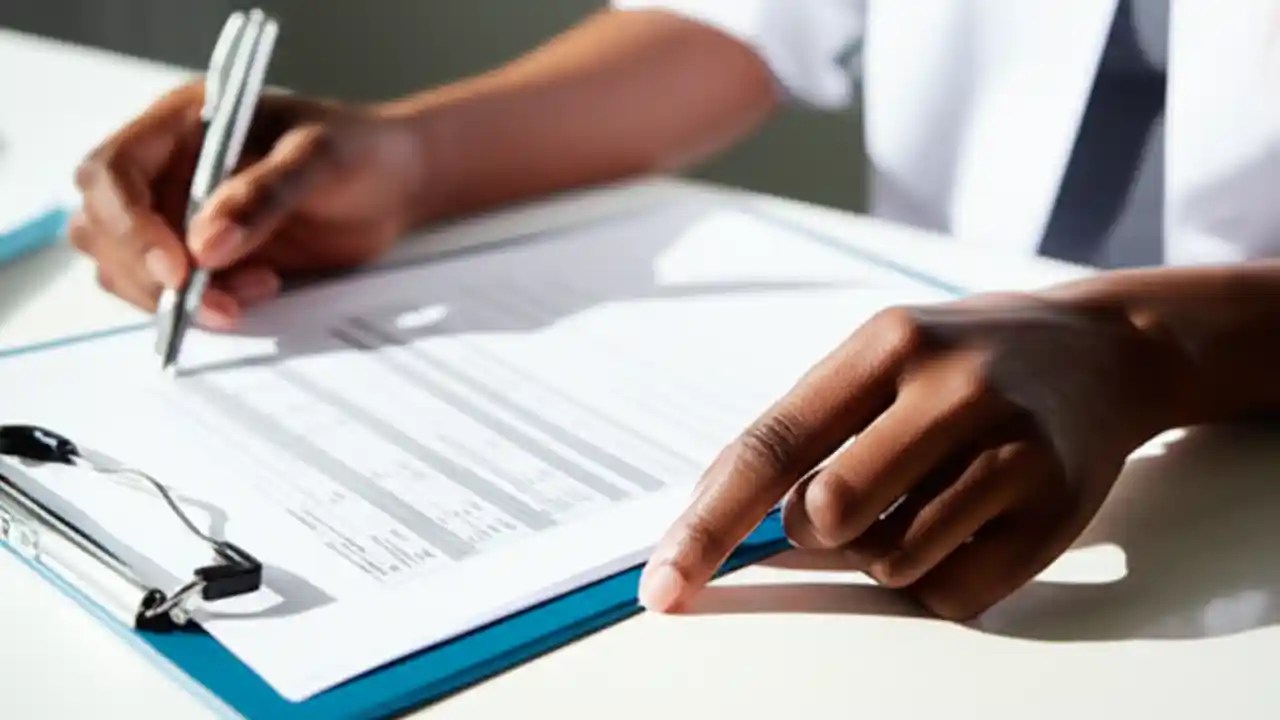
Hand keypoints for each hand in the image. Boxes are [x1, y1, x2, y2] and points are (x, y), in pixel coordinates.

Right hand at [70, 81, 425, 328]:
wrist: (394, 183)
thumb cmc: (359, 151)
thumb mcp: (318, 160)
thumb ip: (262, 197)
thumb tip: (203, 247)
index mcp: (179, 124)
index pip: (112, 171)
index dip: (130, 224)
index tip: (178, 268)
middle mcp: (166, 168)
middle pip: (104, 227)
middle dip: (153, 273)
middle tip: (220, 299)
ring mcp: (178, 215)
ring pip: (128, 267)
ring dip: (181, 295)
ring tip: (261, 285)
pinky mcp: (203, 256)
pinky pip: (172, 291)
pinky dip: (207, 304)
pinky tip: (266, 286)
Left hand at [639, 292, 1192, 618]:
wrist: (1105, 350)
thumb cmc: (963, 360)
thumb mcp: (878, 359)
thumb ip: (800, 430)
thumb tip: (710, 514)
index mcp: (886, 343)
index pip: (772, 445)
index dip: (707, 524)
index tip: (663, 585)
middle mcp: (952, 387)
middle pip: (829, 514)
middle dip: (818, 530)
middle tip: (851, 500)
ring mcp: (1014, 449)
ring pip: (890, 564)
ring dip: (884, 553)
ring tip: (927, 494)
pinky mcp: (1057, 511)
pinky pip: (953, 595)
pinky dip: (939, 577)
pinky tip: (970, 519)